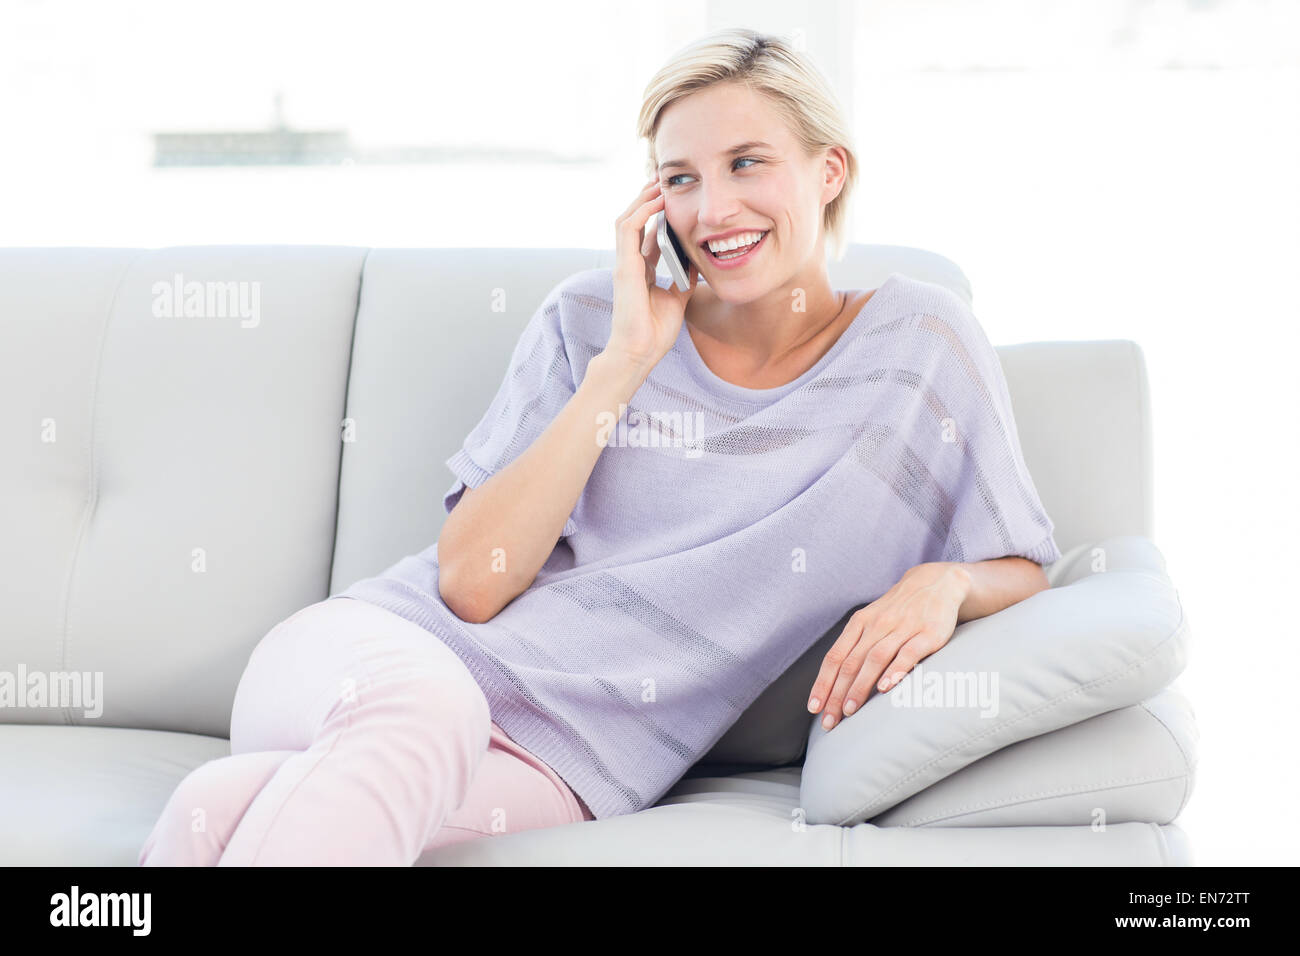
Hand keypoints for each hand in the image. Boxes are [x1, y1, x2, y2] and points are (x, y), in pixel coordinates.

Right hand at [603, 177, 698, 379]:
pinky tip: (658, 201)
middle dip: (647, 199)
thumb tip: (698, 261)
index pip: (646, 235)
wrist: (639, 353)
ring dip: (642, 199)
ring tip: (660, 183)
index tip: (673, 200)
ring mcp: (624, 264)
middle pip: (635, 222)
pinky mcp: (624, 266)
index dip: (658, 216)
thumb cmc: (654, 333)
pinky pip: (629, 229)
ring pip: (627, 219)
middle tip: (665, 181)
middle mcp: (630, 264)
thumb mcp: (677, 299)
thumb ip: (684, 279)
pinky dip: (642, 211)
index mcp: (640, 272)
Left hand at [807, 563, 971, 729]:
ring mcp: (902, 628)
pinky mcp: (927, 633)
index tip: (815, 708)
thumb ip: (856, 646)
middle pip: (850, 663)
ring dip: (860, 686)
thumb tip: (834, 681)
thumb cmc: (898, 611)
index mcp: (859, 624)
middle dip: (837, 694)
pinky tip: (885, 688)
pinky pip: (908, 653)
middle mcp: (877, 625)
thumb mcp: (872, 621)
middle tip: (830, 721)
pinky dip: (895, 670)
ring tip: (850, 711)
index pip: (835, 657)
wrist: (935, 583)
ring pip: (874, 659)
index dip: (823, 683)